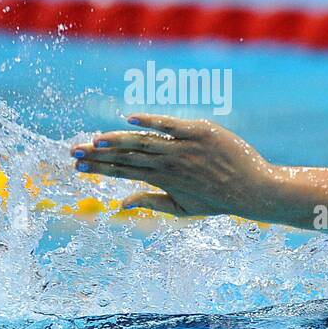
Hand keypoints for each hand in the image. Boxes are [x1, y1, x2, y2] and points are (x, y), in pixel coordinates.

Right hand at [70, 114, 276, 216]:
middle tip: (73, 152)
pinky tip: (131, 119)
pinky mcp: (200, 132)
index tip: (77, 166)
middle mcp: (170, 164)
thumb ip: (150, 204)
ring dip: (116, 141)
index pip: (124, 172)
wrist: (254, 189)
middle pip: (127, 157)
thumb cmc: (220, 200)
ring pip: (143, 142)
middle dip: (98, 155)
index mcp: (163, 181)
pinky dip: (152, 122)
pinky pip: (171, 125)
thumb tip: (120, 205)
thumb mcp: (184, 209)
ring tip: (95, 140)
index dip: (99, 169)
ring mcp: (184, 148)